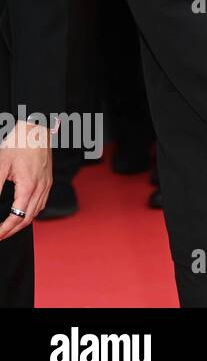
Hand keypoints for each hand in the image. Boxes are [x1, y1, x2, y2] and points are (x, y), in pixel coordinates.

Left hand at [0, 120, 52, 240]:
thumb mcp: (1, 165)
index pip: (17, 217)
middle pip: (28, 219)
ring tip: (7, 227)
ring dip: (22, 223)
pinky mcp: (48, 180)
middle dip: (12, 231)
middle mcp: (41, 188)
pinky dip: (31, 212)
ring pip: (36, 212)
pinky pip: (41, 203)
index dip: (5, 230)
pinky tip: (22, 211)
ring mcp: (46, 184)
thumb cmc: (20, 143)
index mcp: (29, 186)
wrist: (37, 129)